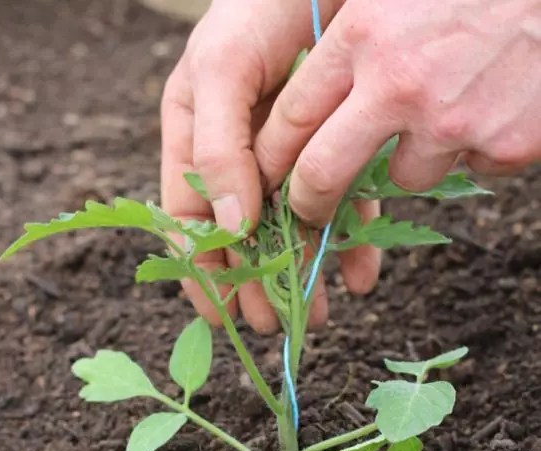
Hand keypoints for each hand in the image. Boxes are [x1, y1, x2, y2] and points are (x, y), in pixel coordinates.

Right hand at [160, 0, 381, 333]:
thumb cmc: (255, 11)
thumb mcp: (219, 73)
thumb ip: (215, 150)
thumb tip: (227, 228)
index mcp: (193, 141)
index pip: (188, 219)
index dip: (200, 269)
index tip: (219, 311)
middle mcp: (236, 156)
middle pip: (241, 234)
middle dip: (256, 283)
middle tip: (276, 324)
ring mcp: (285, 156)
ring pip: (291, 227)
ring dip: (304, 272)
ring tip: (320, 312)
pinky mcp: (332, 149)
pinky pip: (339, 201)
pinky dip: (349, 238)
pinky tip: (358, 271)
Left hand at [255, 0, 540, 226]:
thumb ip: (348, 35)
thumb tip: (304, 97)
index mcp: (362, 35)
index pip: (291, 117)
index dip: (271, 155)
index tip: (266, 173)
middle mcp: (400, 81)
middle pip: (323, 172)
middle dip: (308, 202)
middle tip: (307, 210)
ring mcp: (452, 118)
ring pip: (404, 178)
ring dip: (413, 158)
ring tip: (442, 111)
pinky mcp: (505, 143)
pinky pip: (469, 168)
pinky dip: (472, 149)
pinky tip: (489, 105)